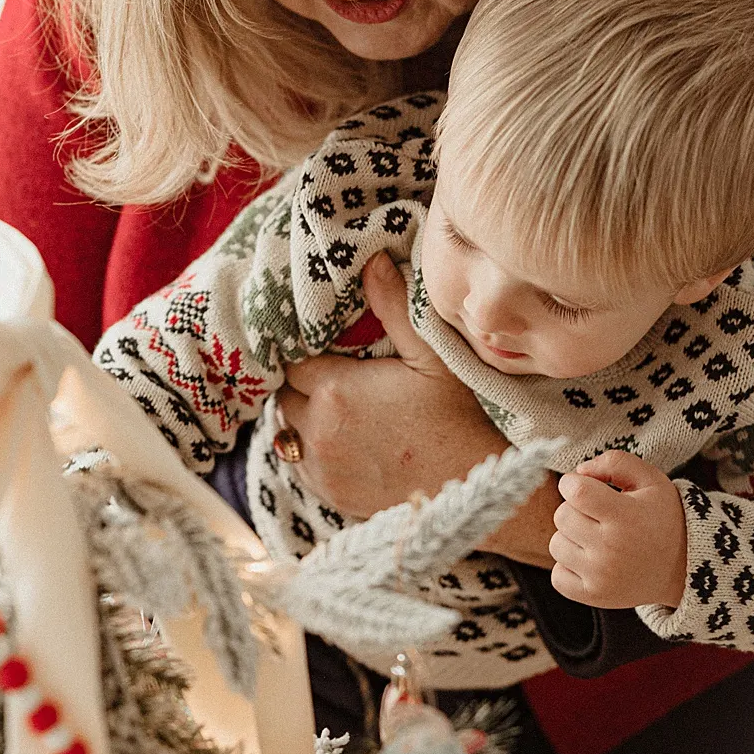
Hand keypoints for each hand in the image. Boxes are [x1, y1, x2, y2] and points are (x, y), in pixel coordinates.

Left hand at [276, 253, 558, 554]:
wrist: (466, 485)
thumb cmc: (453, 417)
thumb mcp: (429, 356)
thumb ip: (393, 306)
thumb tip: (372, 260)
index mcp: (334, 389)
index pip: (295, 362)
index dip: (311, 356)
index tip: (329, 355)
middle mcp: (316, 429)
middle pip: (287, 396)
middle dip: (305, 387)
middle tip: (335, 381)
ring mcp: (319, 466)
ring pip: (287, 431)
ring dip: (303, 419)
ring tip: (336, 411)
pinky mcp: (327, 493)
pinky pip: (299, 465)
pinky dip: (310, 452)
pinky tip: (341, 443)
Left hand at [549, 449, 686, 608]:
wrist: (685, 568)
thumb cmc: (662, 517)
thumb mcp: (651, 480)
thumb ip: (615, 462)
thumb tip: (579, 471)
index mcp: (626, 517)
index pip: (575, 492)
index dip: (572, 483)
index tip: (583, 487)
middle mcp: (611, 549)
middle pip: (562, 516)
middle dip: (575, 509)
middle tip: (598, 515)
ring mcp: (601, 576)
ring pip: (556, 544)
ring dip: (571, 537)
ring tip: (597, 537)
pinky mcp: (594, 596)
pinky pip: (557, 576)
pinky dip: (569, 566)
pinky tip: (591, 559)